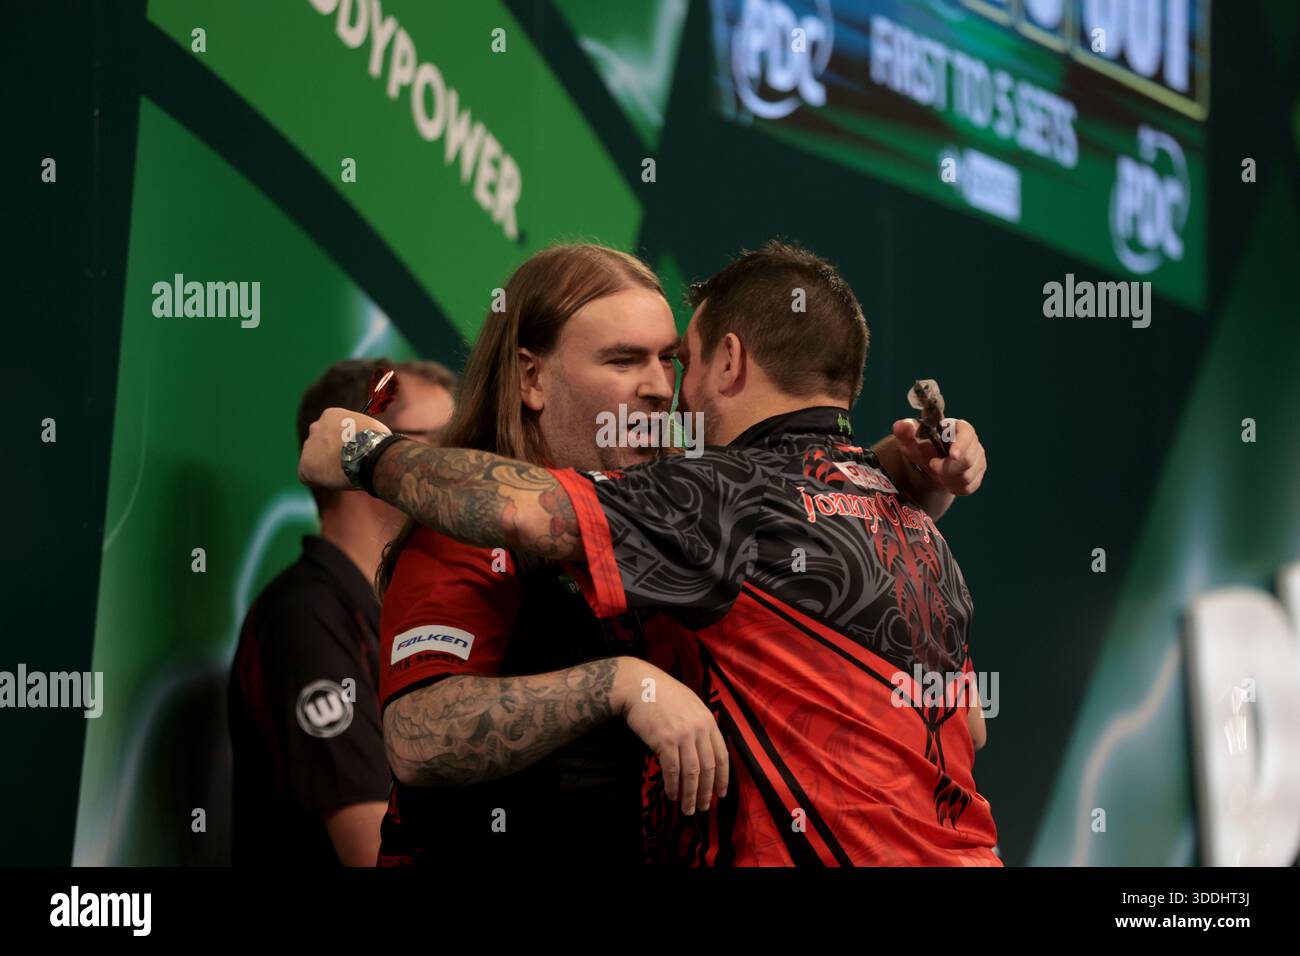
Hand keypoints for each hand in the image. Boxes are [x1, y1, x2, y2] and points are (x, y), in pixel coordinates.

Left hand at [297, 406, 389, 490]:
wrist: (370, 455)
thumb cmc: (378, 442)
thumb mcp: (370, 427)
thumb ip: (359, 430)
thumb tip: (366, 438)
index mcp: (331, 415)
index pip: (330, 430)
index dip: (340, 443)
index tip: (351, 452)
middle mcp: (316, 427)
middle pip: (319, 443)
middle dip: (329, 453)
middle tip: (345, 463)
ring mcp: (308, 446)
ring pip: (313, 460)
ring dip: (325, 467)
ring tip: (343, 473)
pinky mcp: (305, 466)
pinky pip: (307, 476)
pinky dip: (318, 481)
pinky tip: (335, 480)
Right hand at [613, 658, 727, 814]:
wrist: (638, 685)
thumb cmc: (662, 694)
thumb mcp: (690, 704)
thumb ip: (700, 725)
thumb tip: (704, 750)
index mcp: (708, 720)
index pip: (722, 755)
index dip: (722, 778)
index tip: (721, 794)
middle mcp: (699, 729)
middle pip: (708, 768)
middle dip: (706, 791)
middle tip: (704, 807)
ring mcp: (682, 735)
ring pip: (691, 773)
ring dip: (690, 794)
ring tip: (688, 808)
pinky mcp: (665, 741)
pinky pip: (672, 770)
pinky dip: (673, 786)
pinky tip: (671, 795)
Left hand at [891, 417, 985, 494]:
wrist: (927, 463)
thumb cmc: (920, 446)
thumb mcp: (909, 438)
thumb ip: (904, 431)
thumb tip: (902, 425)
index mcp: (958, 428)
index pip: (967, 434)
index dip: (962, 445)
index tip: (952, 455)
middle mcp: (973, 443)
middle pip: (968, 460)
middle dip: (947, 468)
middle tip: (932, 465)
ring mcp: (978, 460)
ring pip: (967, 476)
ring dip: (948, 478)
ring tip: (937, 472)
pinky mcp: (977, 475)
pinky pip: (968, 487)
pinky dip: (953, 487)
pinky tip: (945, 481)